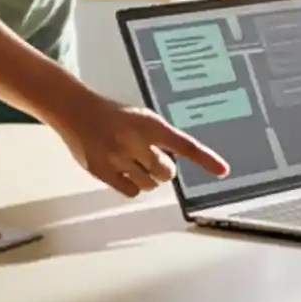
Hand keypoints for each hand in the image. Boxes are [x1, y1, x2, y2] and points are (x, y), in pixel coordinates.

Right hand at [48, 91, 228, 197]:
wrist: (77, 110)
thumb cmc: (114, 117)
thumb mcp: (142, 119)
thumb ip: (159, 139)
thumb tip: (171, 169)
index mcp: (150, 124)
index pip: (185, 144)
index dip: (205, 159)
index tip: (223, 171)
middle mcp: (136, 139)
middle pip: (166, 173)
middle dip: (162, 169)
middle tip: (148, 158)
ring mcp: (118, 156)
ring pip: (149, 184)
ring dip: (146, 178)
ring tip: (130, 161)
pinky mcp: (102, 170)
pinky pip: (131, 191)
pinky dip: (131, 185)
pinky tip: (120, 170)